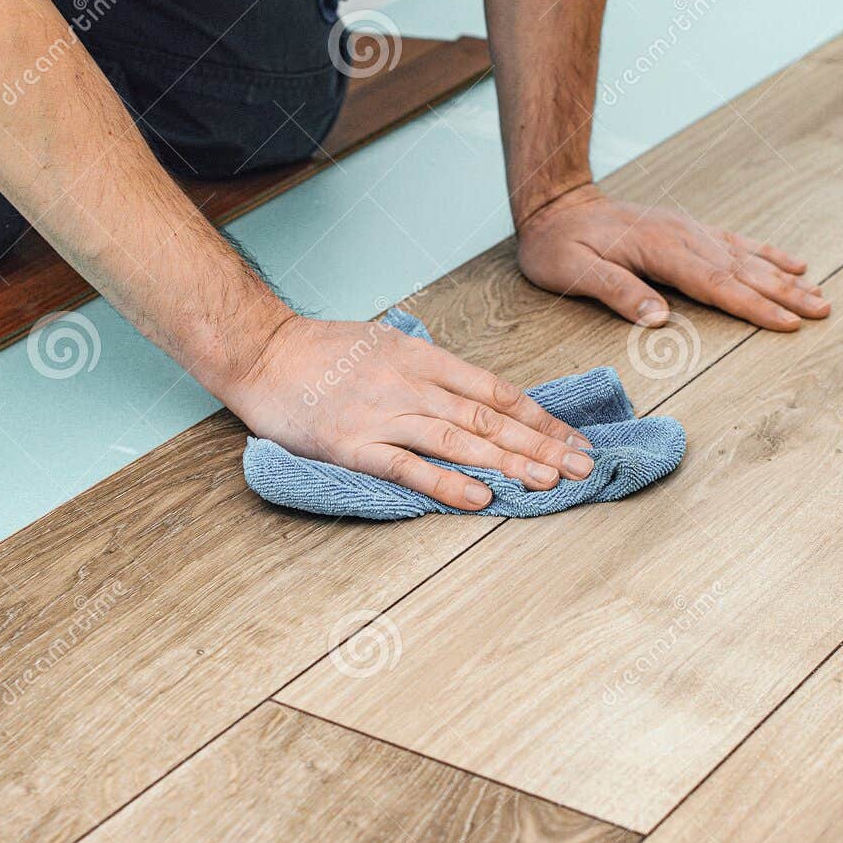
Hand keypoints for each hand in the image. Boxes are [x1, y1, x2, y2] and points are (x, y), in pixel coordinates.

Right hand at [218, 316, 593, 510]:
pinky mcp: (353, 445)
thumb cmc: (319, 350)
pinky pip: (407, 466)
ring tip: (548, 483)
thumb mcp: (384, 344)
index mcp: (422, 358)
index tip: (574, 439)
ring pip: (459, 440)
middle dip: (541, 444)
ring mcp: (383, 414)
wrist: (259, 351)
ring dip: (508, 463)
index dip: (539, 417)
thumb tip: (471, 392)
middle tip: (583, 467)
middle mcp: (411, 384)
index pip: (495, 390)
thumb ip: (427, 369)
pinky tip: (480, 499)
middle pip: (489, 417)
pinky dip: (446, 483)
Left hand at [515, 183, 829, 331]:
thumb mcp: (574, 272)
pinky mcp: (688, 230)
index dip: (755, 307)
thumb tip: (658, 320)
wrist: (555, 206)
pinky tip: (793, 263)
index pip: (717, 285)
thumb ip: (618, 292)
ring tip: (820, 292)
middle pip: (743, 271)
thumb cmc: (559, 247)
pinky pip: (737, 242)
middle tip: (824, 311)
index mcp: (661, 250)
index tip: (789, 324)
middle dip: (786, 293)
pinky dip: (768, 254)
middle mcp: (683, 237)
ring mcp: (689, 231)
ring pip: (747, 257)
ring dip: (785, 277)